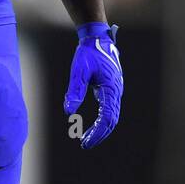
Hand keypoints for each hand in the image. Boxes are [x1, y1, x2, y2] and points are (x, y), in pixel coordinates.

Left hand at [64, 22, 122, 148]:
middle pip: (112, 120)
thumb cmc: (88, 53)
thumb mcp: (79, 71)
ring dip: (101, 129)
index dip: (97, 132)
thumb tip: (68, 111)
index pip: (107, 117)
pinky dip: (102, 120)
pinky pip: (109, 109)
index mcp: (111, 89)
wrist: (98, 39)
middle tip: (84, 144)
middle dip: (99, 134)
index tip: (86, 141)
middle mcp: (116, 91)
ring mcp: (115, 91)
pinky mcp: (111, 89)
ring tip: (86, 138)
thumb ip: (75, 90)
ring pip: (112, 116)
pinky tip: (92, 126)